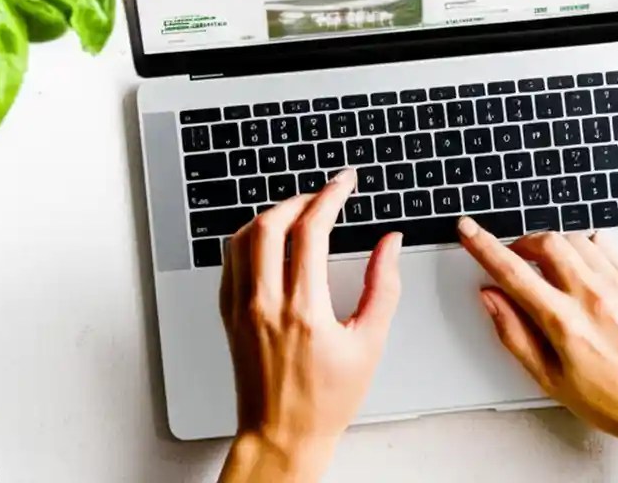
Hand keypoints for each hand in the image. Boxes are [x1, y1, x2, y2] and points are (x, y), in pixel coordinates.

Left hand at [218, 169, 402, 482]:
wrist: (282, 435)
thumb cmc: (327, 400)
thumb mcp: (369, 343)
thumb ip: (384, 287)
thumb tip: (389, 244)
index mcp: (304, 310)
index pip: (311, 230)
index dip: (330, 196)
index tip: (344, 182)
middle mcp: (266, 304)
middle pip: (271, 224)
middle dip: (301, 198)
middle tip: (324, 195)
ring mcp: (241, 308)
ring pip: (243, 237)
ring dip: (271, 214)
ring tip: (299, 212)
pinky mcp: (228, 315)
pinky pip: (231, 260)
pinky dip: (250, 238)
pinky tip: (270, 240)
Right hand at [457, 218, 617, 482]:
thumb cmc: (614, 401)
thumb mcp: (550, 379)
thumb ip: (514, 334)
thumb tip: (490, 298)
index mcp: (563, 322)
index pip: (512, 271)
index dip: (483, 246)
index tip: (468, 231)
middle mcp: (591, 295)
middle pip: (544, 243)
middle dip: (521, 244)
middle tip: (516, 258)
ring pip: (574, 239)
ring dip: (553, 245)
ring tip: (549, 268)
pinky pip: (605, 244)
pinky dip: (585, 247)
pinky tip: (583, 267)